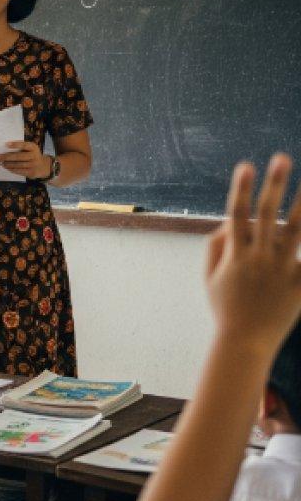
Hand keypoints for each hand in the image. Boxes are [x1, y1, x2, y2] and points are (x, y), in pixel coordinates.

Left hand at [0, 141, 49, 178]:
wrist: (44, 166)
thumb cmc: (32, 155)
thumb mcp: (30, 149)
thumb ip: (21, 148)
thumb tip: (4, 148)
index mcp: (33, 147)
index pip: (24, 145)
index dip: (15, 144)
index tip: (6, 144)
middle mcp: (35, 155)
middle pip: (19, 156)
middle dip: (7, 156)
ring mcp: (34, 165)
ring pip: (18, 165)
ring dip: (8, 164)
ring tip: (0, 163)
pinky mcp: (32, 172)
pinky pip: (20, 171)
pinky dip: (12, 169)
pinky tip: (6, 168)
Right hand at [205, 154, 300, 350]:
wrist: (245, 342)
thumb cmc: (225, 307)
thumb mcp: (210, 277)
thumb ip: (216, 246)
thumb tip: (228, 222)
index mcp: (236, 254)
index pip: (237, 213)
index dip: (241, 188)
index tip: (246, 164)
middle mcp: (259, 258)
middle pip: (268, 213)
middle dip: (275, 184)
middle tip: (282, 158)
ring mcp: (282, 270)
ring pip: (296, 231)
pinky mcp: (300, 284)